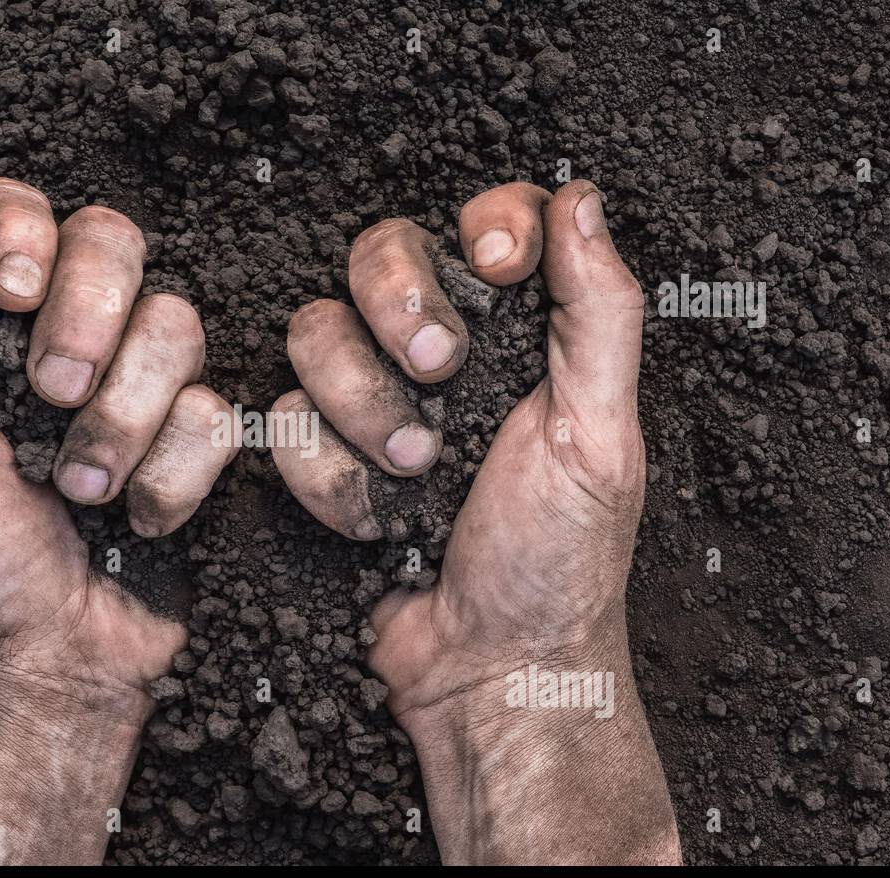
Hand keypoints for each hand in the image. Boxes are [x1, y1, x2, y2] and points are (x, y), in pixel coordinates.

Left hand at [0, 175, 235, 863]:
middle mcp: (78, 335)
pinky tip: (136, 522)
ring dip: (123, 421)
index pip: (24, 211)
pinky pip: (216, 415)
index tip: (9, 297)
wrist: (45, 654)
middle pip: (117, 240)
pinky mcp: (202, 440)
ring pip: (177, 326)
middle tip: (49, 396)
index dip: (26, 235)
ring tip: (82, 490)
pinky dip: (169, 479)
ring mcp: (146, 385)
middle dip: (88, 318)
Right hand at [273, 180, 679, 863]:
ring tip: (417, 471)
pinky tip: (380, 519)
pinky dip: (334, 478)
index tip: (496, 266)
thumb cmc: (558, 563)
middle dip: (395, 303)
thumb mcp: (602, 434)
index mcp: (520, 337)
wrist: (485, 665)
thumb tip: (582, 200)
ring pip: (314, 333)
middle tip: (439, 368)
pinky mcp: (323, 455)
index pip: (486, 221)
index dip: (482, 223)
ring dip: (363, 407)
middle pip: (376, 253)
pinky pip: (288, 422)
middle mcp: (442, 356)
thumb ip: (600, 313)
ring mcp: (374, 401)